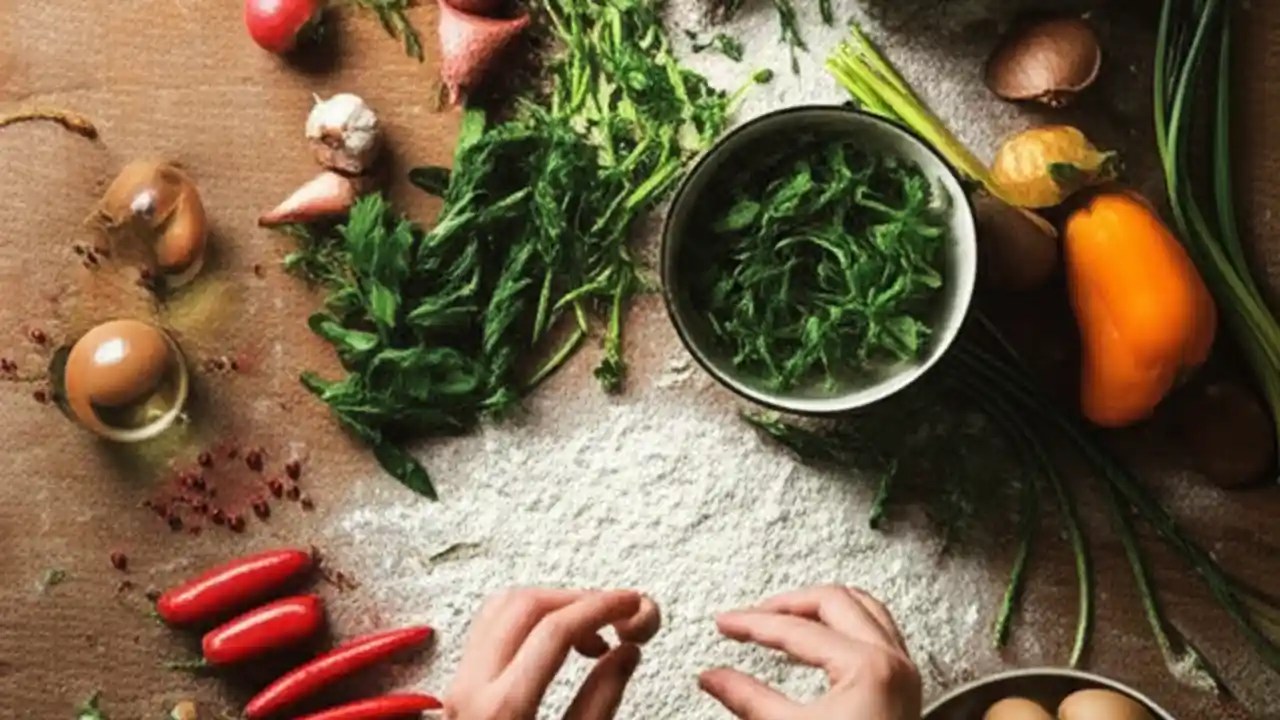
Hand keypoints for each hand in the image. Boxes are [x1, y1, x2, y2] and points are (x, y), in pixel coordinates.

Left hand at [445, 588, 661, 719]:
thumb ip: (600, 701)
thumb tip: (625, 652)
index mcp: (502, 710)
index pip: (554, 630)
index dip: (600, 608)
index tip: (633, 605)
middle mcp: (470, 688)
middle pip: (525, 605)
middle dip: (578, 599)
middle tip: (618, 615)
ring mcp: (457, 683)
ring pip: (502, 607)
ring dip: (552, 605)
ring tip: (591, 635)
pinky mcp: (456, 684)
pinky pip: (490, 627)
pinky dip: (528, 619)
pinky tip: (557, 643)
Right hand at [699, 585, 920, 719]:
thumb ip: (748, 699)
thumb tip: (711, 676)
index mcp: (867, 667)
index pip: (797, 629)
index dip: (753, 623)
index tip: (724, 623)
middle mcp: (893, 659)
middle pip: (834, 600)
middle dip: (786, 604)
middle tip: (750, 617)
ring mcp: (904, 670)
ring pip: (862, 607)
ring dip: (819, 607)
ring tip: (782, 619)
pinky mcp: (905, 684)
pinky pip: (878, 629)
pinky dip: (845, 623)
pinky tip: (818, 639)